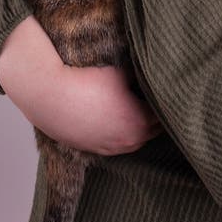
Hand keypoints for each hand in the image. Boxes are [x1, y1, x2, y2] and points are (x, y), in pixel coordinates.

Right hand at [0, 16, 163, 154]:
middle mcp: (129, 140)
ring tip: (142, 108)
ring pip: (136, 139)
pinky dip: (123, 133)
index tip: (170, 89)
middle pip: (155, 130)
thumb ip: (142, 77)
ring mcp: (111, 148)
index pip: (165, 113)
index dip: (168, 100)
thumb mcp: (122, 73)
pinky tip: (120, 119)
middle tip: (160, 98)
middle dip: (158, 115)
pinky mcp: (94, 149)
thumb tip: (153, 73)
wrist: (51, 96)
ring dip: (142, 126)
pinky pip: (118, 143)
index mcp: (140, 121)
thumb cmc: (88, 82)